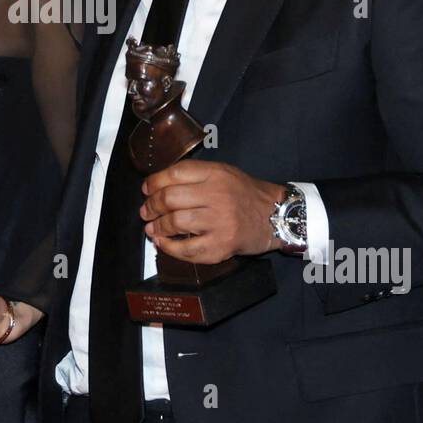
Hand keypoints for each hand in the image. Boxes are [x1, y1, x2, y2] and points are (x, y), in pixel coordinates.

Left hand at [140, 159, 286, 261]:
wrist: (277, 216)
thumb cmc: (246, 194)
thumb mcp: (224, 173)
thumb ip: (196, 176)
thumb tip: (158, 186)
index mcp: (216, 174)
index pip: (175, 173)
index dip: (154, 182)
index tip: (146, 190)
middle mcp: (217, 195)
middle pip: (170, 198)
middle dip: (152, 206)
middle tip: (146, 212)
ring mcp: (220, 222)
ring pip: (175, 223)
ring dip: (157, 227)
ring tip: (152, 228)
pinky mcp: (222, 245)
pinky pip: (187, 249)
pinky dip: (170, 247)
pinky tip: (164, 244)